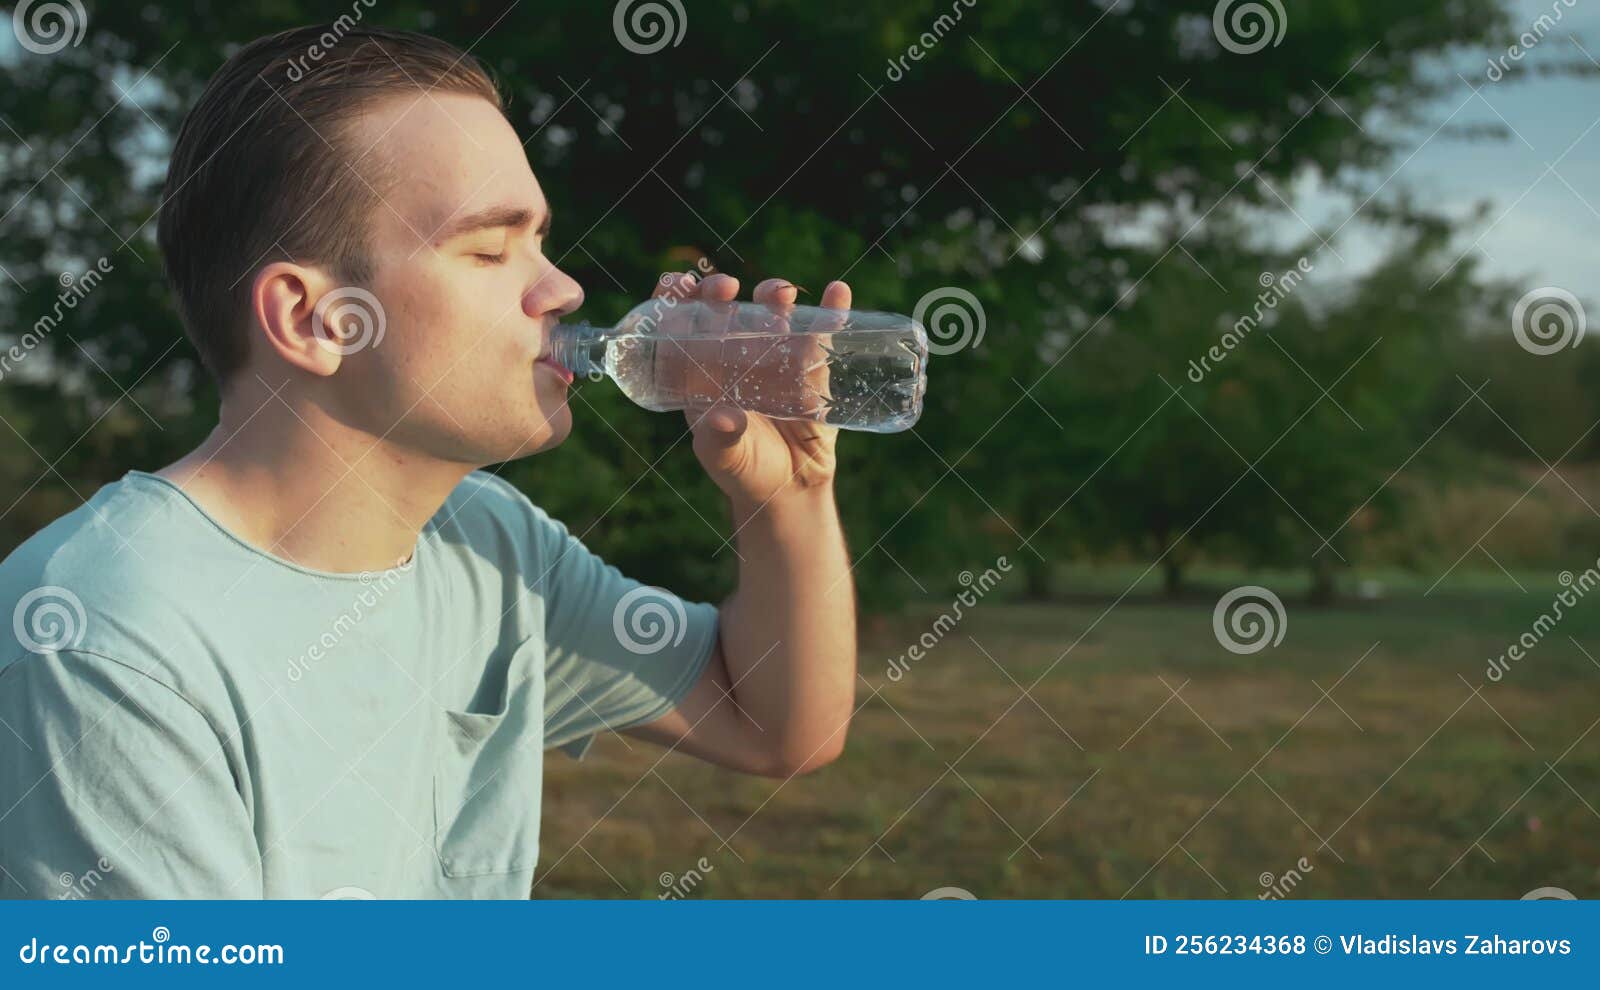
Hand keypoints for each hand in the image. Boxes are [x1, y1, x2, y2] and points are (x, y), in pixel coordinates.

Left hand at [654, 271, 848, 506]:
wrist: (791, 490)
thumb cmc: (745, 473)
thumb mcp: (725, 459)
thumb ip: (720, 439)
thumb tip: (726, 419)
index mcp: (701, 374)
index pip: (682, 326)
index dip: (678, 300)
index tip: (682, 286)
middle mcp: (735, 358)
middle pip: (724, 310)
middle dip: (721, 291)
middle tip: (727, 288)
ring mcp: (774, 358)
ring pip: (771, 313)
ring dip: (773, 294)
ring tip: (780, 294)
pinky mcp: (812, 367)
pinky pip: (821, 333)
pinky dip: (831, 309)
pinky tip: (836, 292)